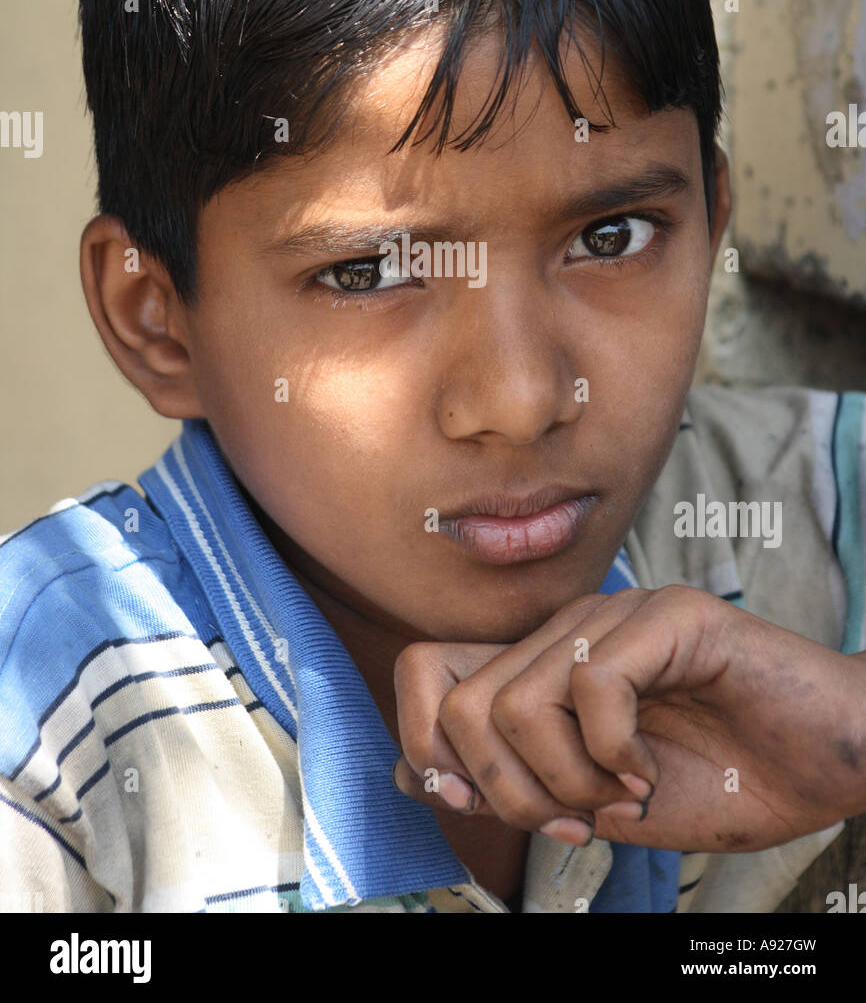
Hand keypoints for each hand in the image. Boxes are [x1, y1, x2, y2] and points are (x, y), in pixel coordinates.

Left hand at [391, 585, 865, 852]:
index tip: (493, 804)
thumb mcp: (591, 800)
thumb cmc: (720, 780)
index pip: (424, 670)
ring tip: (621, 791)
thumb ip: (508, 780)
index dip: (432, 746)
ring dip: (565, 778)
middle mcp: (566, 629)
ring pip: (517, 700)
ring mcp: (615, 615)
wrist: (825, 767)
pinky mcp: (669, 615)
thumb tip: (411, 771)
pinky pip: (594, 686)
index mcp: (542, 665)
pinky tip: (651, 768)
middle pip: (463, 702)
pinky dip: (616, 753)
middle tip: (574, 815)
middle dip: (508, 790)